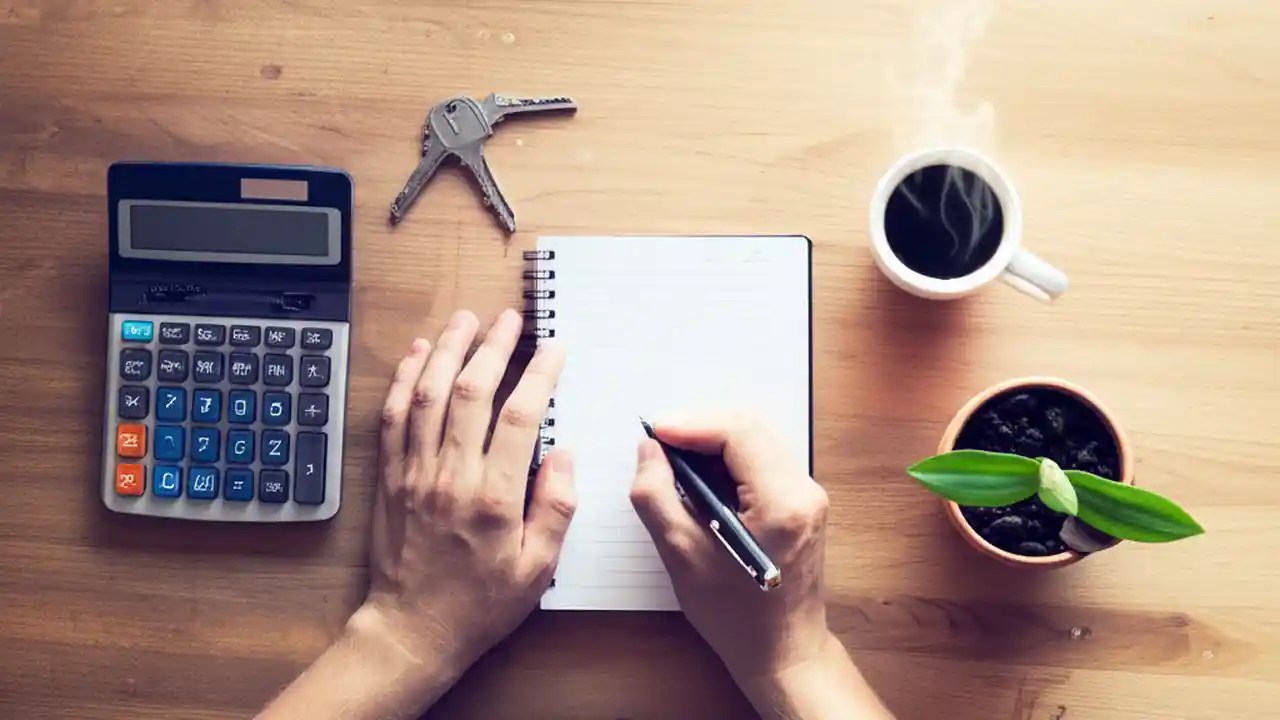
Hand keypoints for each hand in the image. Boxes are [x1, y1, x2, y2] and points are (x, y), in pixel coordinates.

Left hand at [358, 309, 574, 696]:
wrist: (413, 630)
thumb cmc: (480, 604)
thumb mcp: (538, 568)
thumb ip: (557, 508)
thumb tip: (563, 455)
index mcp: (494, 497)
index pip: (521, 417)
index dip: (539, 375)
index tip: (553, 351)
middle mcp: (451, 476)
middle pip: (471, 392)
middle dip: (492, 347)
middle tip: (509, 319)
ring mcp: (414, 473)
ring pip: (428, 395)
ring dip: (446, 350)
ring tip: (465, 320)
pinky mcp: (389, 477)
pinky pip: (393, 417)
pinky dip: (404, 380)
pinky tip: (417, 354)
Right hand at [629, 417, 829, 683]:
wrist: (783, 652)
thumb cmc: (735, 617)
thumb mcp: (681, 556)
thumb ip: (656, 496)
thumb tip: (649, 449)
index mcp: (783, 504)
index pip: (739, 433)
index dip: (691, 423)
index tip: (654, 432)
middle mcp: (805, 491)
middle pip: (751, 427)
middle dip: (701, 426)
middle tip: (659, 442)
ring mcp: (809, 495)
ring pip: (757, 439)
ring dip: (713, 440)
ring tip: (674, 459)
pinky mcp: (802, 502)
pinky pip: (762, 460)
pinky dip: (728, 458)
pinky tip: (699, 476)